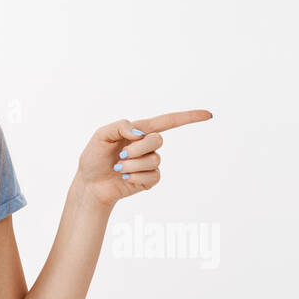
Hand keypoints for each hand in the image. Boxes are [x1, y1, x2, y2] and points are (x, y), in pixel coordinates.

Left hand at [77, 109, 212, 207]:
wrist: (90, 184)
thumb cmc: (94, 158)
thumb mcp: (101, 135)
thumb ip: (120, 126)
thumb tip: (140, 134)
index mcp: (139, 131)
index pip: (168, 122)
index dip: (189, 117)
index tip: (208, 115)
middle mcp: (147, 146)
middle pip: (158, 140)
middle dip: (138, 148)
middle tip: (121, 156)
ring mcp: (150, 163)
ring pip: (154, 160)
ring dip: (132, 165)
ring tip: (118, 168)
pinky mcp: (149, 180)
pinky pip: (153, 176)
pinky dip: (136, 177)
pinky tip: (126, 178)